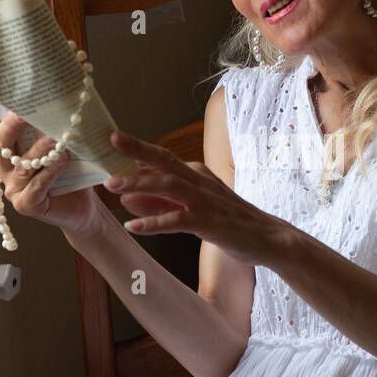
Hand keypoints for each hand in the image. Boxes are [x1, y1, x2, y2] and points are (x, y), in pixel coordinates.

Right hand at [0, 86, 102, 238]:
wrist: (83, 207)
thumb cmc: (70, 172)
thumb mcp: (58, 143)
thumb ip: (49, 124)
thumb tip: (57, 91)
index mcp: (7, 150)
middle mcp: (5, 168)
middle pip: (0, 143)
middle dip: (12, 125)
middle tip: (27, 112)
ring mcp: (13, 187)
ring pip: (22, 164)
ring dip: (39, 149)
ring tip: (56, 138)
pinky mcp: (26, 204)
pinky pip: (36, 185)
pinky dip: (50, 171)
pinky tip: (62, 160)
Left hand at [104, 130, 286, 265]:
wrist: (267, 238)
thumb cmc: (228, 221)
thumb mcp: (189, 209)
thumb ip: (159, 204)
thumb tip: (126, 199)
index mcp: (195, 174)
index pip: (160, 157)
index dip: (135, 148)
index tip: (110, 139)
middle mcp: (199, 181)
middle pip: (164, 161)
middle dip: (136, 151)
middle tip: (109, 144)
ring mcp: (205, 201)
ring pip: (169, 185)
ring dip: (140, 184)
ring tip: (113, 187)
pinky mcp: (210, 222)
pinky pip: (178, 220)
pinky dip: (155, 223)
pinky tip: (134, 227)